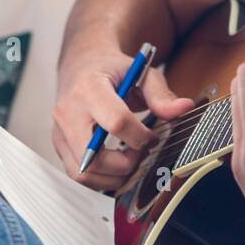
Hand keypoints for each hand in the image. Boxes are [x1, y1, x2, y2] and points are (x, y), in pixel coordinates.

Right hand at [53, 46, 193, 190]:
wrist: (82, 66)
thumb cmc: (112, 70)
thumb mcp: (141, 73)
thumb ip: (161, 94)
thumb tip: (184, 108)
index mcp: (88, 88)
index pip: (116, 122)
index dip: (141, 136)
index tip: (152, 136)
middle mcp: (68, 112)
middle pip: (94, 157)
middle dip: (125, 164)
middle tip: (141, 153)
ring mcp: (59, 132)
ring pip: (83, 173)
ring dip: (114, 177)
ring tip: (130, 160)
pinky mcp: (60, 146)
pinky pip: (79, 175)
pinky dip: (102, 179)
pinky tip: (117, 165)